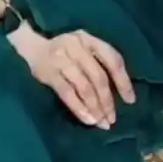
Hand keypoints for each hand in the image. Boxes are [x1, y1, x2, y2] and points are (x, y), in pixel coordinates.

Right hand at [9, 23, 134, 127]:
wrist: (32, 46)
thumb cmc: (65, 49)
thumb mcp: (83, 46)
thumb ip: (98, 60)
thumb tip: (119, 90)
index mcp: (90, 39)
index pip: (113, 59)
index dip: (123, 81)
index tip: (130, 100)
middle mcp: (78, 46)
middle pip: (99, 77)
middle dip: (108, 101)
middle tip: (112, 118)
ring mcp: (63, 59)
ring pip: (85, 87)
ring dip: (95, 108)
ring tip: (101, 122)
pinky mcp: (49, 73)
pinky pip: (68, 94)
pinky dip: (79, 109)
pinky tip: (87, 120)